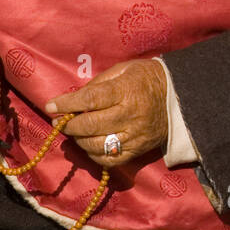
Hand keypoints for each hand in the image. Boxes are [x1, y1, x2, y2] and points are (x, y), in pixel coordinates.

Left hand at [44, 59, 167, 168]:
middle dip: (69, 125)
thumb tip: (74, 98)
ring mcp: (134, 135)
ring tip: (74, 132)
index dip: (67, 103)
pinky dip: (94, 154)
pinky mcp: (138, 150)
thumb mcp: (124, 69)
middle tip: (60, 121)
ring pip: (97, 145)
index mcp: (126, 90)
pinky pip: (110, 159)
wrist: (179, 97)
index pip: (90, 99)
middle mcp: (130, 114)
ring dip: (79, 140)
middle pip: (91, 125)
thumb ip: (99, 83)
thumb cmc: (147, 78)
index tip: (50, 105)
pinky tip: (89, 145)